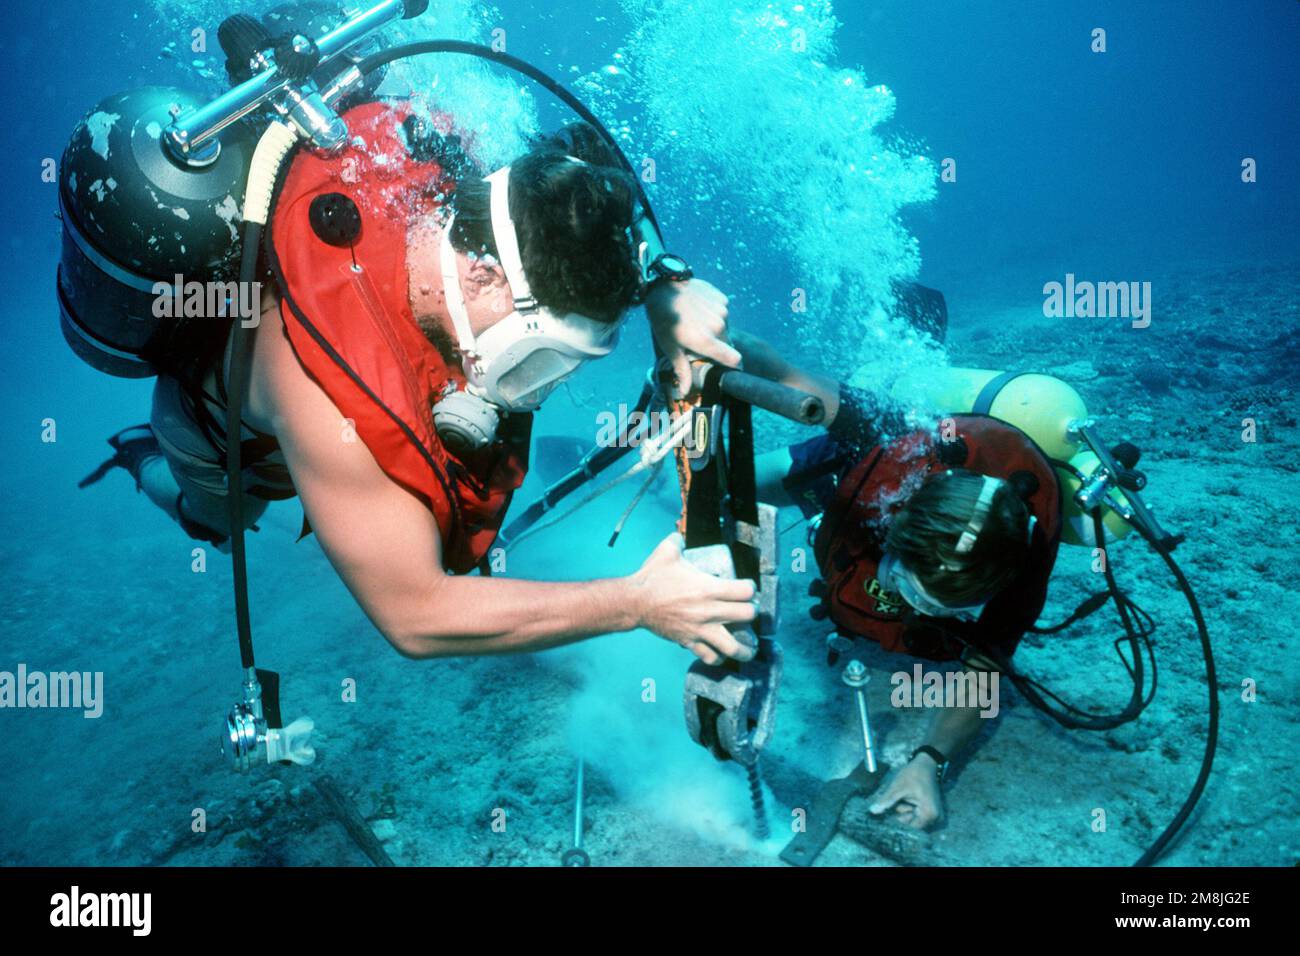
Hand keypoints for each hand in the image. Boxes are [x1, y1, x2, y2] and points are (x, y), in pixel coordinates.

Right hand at [629, 532, 757, 663]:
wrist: (634, 602)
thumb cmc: (652, 577)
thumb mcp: (668, 551)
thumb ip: (679, 540)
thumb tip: (680, 535)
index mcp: (708, 588)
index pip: (746, 591)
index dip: (751, 589)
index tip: (747, 589)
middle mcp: (708, 611)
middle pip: (747, 615)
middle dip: (752, 613)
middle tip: (748, 611)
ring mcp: (700, 629)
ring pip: (733, 646)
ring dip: (745, 647)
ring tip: (750, 647)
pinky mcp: (689, 641)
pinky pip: (710, 656)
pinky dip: (719, 657)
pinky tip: (721, 652)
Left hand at [645, 278, 742, 398]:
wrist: (663, 286)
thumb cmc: (664, 320)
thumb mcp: (670, 347)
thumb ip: (682, 370)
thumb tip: (685, 392)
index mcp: (707, 341)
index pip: (734, 359)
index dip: (733, 365)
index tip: (727, 366)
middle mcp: (719, 326)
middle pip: (727, 343)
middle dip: (716, 345)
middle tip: (698, 340)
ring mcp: (721, 310)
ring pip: (724, 327)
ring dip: (714, 328)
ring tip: (696, 322)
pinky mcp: (721, 298)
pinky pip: (722, 312)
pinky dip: (714, 314)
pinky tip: (699, 309)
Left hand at [869, 756, 944, 829]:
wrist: (926, 764)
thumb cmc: (914, 774)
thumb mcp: (898, 787)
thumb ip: (887, 801)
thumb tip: (873, 811)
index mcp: (929, 814)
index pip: (909, 827)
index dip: (897, 821)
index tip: (888, 813)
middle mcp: (934, 818)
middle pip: (910, 823)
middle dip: (901, 812)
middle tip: (899, 799)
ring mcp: (933, 815)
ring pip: (911, 819)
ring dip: (903, 809)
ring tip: (904, 796)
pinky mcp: (930, 811)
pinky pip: (915, 814)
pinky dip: (908, 807)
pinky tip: (907, 798)